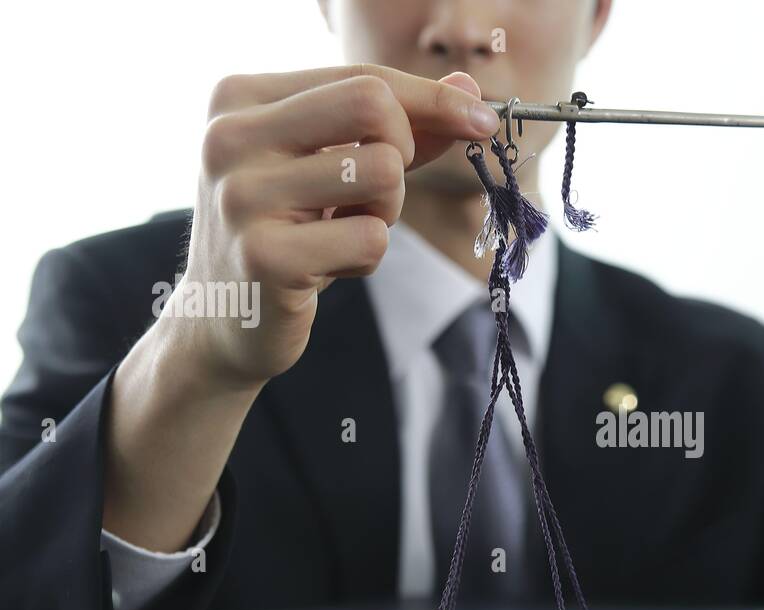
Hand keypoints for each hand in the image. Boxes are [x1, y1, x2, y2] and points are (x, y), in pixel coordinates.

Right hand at [167, 64, 500, 387]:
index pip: (364, 79)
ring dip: (383, 212)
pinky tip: (326, 268)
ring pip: (382, 173)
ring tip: (338, 231)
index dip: (433, 100)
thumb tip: (468, 90)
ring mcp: (243, 197)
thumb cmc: (287, 230)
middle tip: (375, 193)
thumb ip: (398, 126)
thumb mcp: (333, 164)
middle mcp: (230, 137)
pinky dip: (366, 257)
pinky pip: (371, 238)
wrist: (222, 317)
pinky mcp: (266, 257)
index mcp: (240, 97)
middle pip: (374, 108)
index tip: (482, 120)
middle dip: (402, 153)